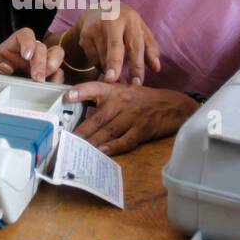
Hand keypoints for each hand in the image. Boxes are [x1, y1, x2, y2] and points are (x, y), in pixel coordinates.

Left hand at [0, 27, 63, 81]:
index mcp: (16, 42)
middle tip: (37, 77)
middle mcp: (30, 50)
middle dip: (41, 62)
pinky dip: (57, 79)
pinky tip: (52, 86)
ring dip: (53, 68)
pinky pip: (56, 73)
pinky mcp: (44, 74)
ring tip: (45, 81)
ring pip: (54, 56)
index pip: (25, 35)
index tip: (27, 55)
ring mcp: (39, 61)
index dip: (28, 43)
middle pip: (42, 48)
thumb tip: (6, 68)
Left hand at [65, 81, 197, 154]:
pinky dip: (113, 147)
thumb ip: (106, 98)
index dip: (81, 92)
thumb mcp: (126, 91)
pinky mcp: (142, 129)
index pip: (95, 88)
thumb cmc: (145, 100)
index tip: (67, 97)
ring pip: (108, 130)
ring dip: (92, 141)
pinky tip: (102, 152)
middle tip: (65, 140)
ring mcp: (132, 116)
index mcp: (116, 91)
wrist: (175, 106)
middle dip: (80, 130)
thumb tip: (84, 111)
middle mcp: (122, 102)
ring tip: (77, 150)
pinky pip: (125, 140)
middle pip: (97, 117)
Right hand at [74, 3, 160, 84]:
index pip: (135, 46)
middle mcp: (112, 21)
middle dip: (114, 65)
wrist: (96, 11)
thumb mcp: (139, 30)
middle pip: (114, 47)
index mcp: (131, 20)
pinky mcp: (84, 36)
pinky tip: (105, 67)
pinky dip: (100, 66)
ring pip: (102, 56)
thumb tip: (157, 68)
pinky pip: (93, 58)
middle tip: (113, 81)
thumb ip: (150, 48)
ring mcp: (96, 28)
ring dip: (109, 71)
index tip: (137, 83)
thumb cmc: (124, 23)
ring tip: (115, 82)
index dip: (137, 65)